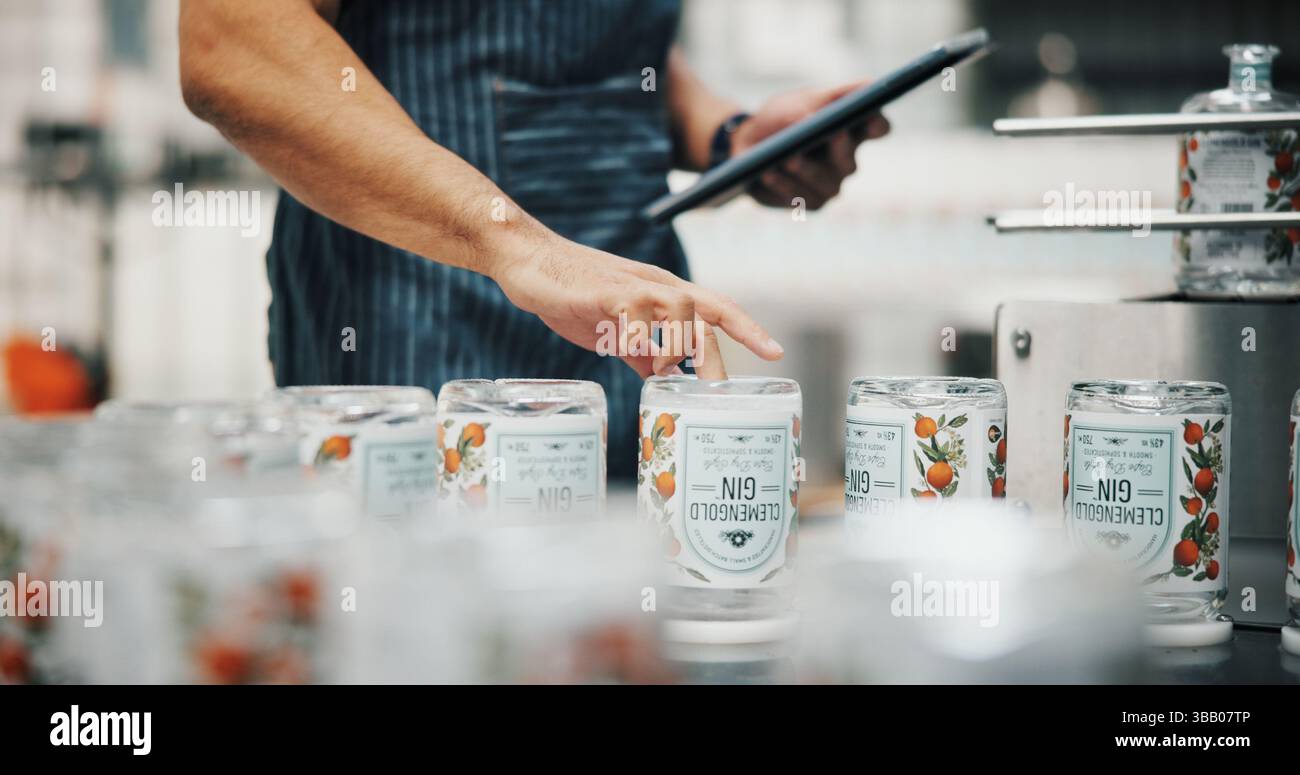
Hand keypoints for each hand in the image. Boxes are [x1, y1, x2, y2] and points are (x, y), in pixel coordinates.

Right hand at [493, 228, 782, 379]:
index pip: (717, 308)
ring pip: (683, 307)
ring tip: (668, 374)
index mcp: (663, 293)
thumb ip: (644, 354)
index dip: (747, 329)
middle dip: (721, 351)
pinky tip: (633, 356)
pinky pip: (637, 314)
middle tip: (721, 391)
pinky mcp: (606, 292)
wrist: (527, 262)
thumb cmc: (572, 294)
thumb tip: (668, 382)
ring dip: (682, 345)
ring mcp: (633, 286)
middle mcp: (656, 285)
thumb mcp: (616, 332)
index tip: (774, 351)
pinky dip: (643, 339)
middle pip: (708, 310)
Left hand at [732, 80, 889, 209]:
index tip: (870, 116)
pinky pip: (798, 196)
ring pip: (824, 183)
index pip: (878, 128)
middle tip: (833, 134)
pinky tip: (768, 172)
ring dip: (806, 170)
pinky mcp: (809, 202)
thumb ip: (834, 95)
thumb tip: (865, 89)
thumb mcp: (804, 100)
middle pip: (850, 161)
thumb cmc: (782, 117)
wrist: (748, 142)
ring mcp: (829, 185)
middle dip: (840, 149)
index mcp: (853, 131)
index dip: (878, 124)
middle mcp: (846, 162)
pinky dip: (782, 184)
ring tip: (789, 158)